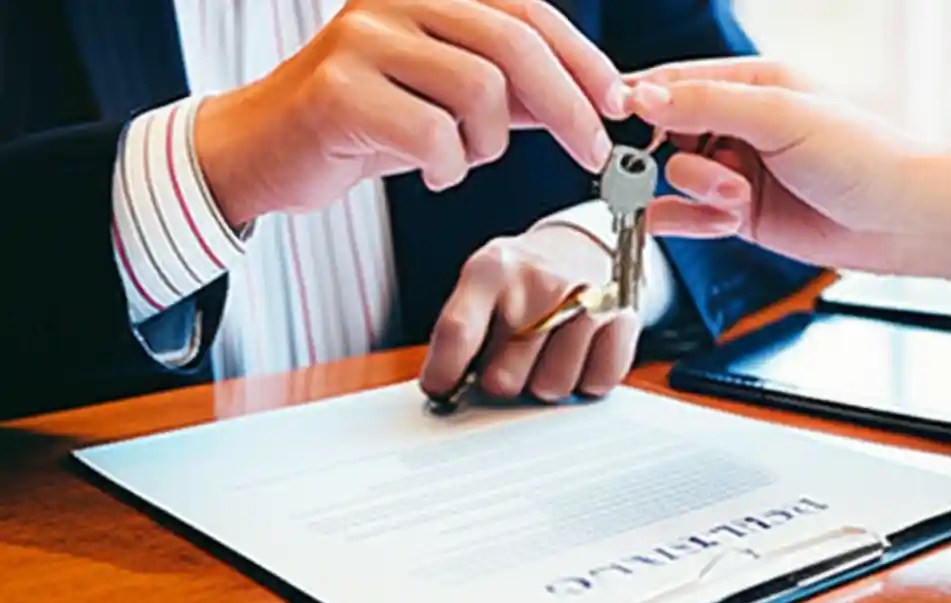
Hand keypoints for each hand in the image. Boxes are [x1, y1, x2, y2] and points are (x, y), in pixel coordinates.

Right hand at [196, 0, 625, 227]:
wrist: (267, 149)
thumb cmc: (364, 122)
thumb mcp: (448, 97)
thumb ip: (512, 89)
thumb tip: (593, 96)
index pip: (526, 11)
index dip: (582, 58)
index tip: (617, 101)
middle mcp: (394, 1)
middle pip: (513, 44)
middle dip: (567, 105)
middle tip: (592, 151)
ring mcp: (361, 41)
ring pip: (478, 90)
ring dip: (489, 144)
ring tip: (463, 157)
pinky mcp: (337, 92)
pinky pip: (432, 135)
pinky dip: (446, 166)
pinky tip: (429, 171)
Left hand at [419, 226, 640, 401]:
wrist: (585, 247)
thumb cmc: (525, 275)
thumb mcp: (483, 283)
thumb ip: (461, 329)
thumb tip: (443, 388)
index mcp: (493, 269)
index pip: (458, 331)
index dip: (443, 372)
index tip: (439, 390)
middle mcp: (540, 282)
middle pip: (504, 378)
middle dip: (502, 379)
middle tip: (510, 356)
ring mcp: (586, 300)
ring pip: (550, 388)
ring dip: (545, 380)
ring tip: (548, 348)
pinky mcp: (622, 319)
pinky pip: (594, 384)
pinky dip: (584, 377)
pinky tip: (579, 349)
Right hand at [626, 58, 950, 285]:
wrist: (901, 221)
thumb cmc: (860, 155)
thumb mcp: (779, 116)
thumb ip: (706, 105)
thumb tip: (640, 96)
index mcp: (750, 84)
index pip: (673, 83)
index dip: (639, 101)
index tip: (617, 120)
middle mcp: (738, 124)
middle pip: (666, 134)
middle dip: (671, 156)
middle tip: (704, 171)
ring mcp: (737, 169)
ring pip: (676, 177)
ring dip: (698, 192)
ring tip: (737, 201)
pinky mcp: (738, 214)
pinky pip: (687, 215)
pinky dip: (688, 222)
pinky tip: (710, 223)